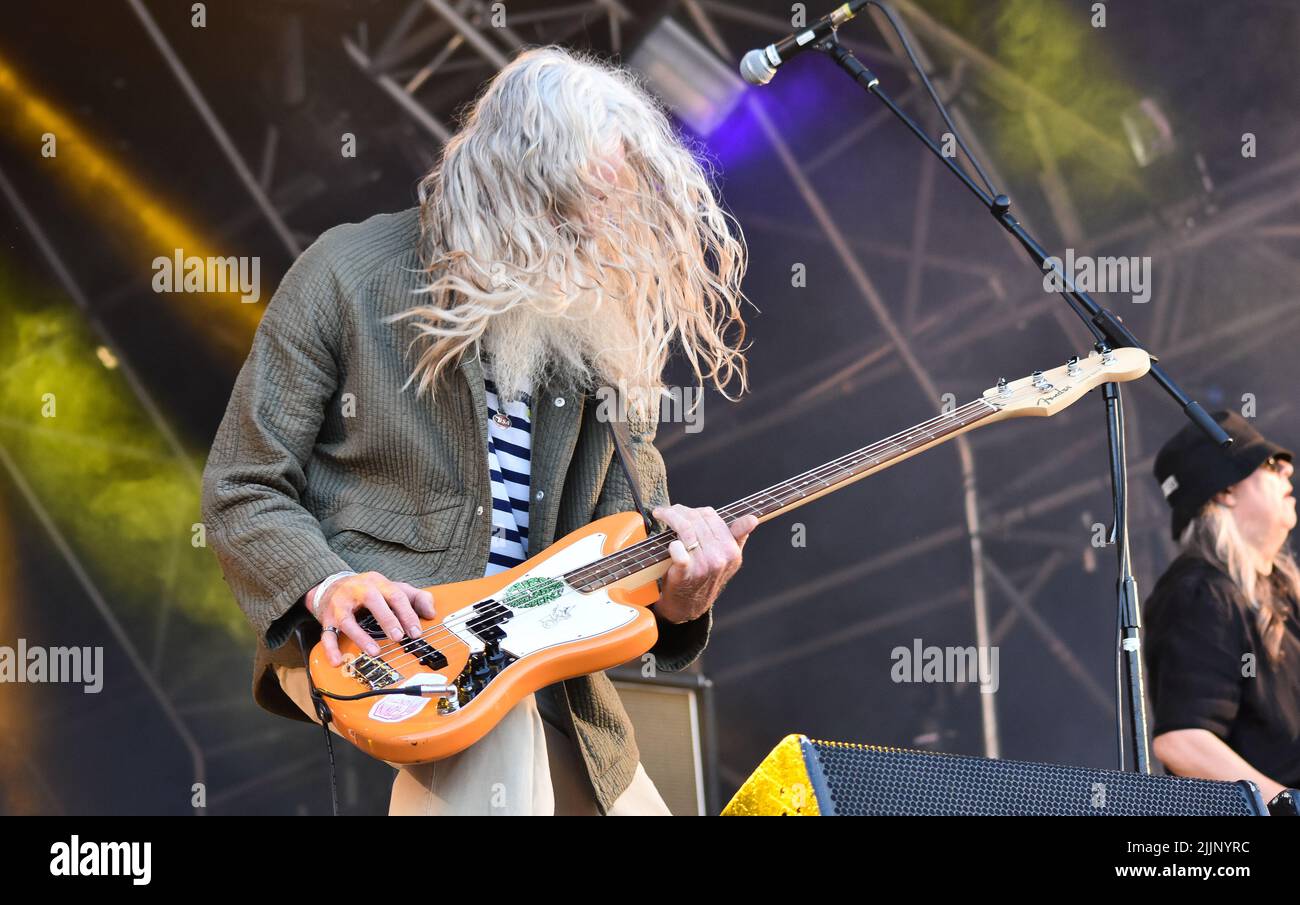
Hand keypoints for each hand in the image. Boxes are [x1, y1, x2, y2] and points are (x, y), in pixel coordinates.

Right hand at [306, 572, 435, 665]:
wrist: (333, 585)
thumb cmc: (369, 590)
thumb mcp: (393, 588)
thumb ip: (416, 597)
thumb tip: (431, 612)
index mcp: (377, 583)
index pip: (396, 595)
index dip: (407, 613)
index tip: (416, 631)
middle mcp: (358, 590)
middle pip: (373, 600)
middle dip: (387, 619)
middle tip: (398, 637)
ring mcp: (340, 604)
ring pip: (348, 620)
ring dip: (361, 637)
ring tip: (374, 652)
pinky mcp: (327, 618)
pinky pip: (327, 634)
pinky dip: (330, 649)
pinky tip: (337, 661)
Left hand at [651, 505, 758, 623]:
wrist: (690, 605)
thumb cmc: (705, 577)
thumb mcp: (727, 559)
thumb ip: (738, 536)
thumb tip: (752, 519)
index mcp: (732, 550)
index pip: (712, 517)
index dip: (695, 510)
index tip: (682, 509)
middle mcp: (721, 557)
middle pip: (697, 520)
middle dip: (679, 511)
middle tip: (667, 512)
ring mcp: (704, 565)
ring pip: (686, 529)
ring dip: (670, 518)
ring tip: (661, 516)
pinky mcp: (686, 573)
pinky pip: (678, 549)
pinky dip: (671, 543)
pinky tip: (667, 542)